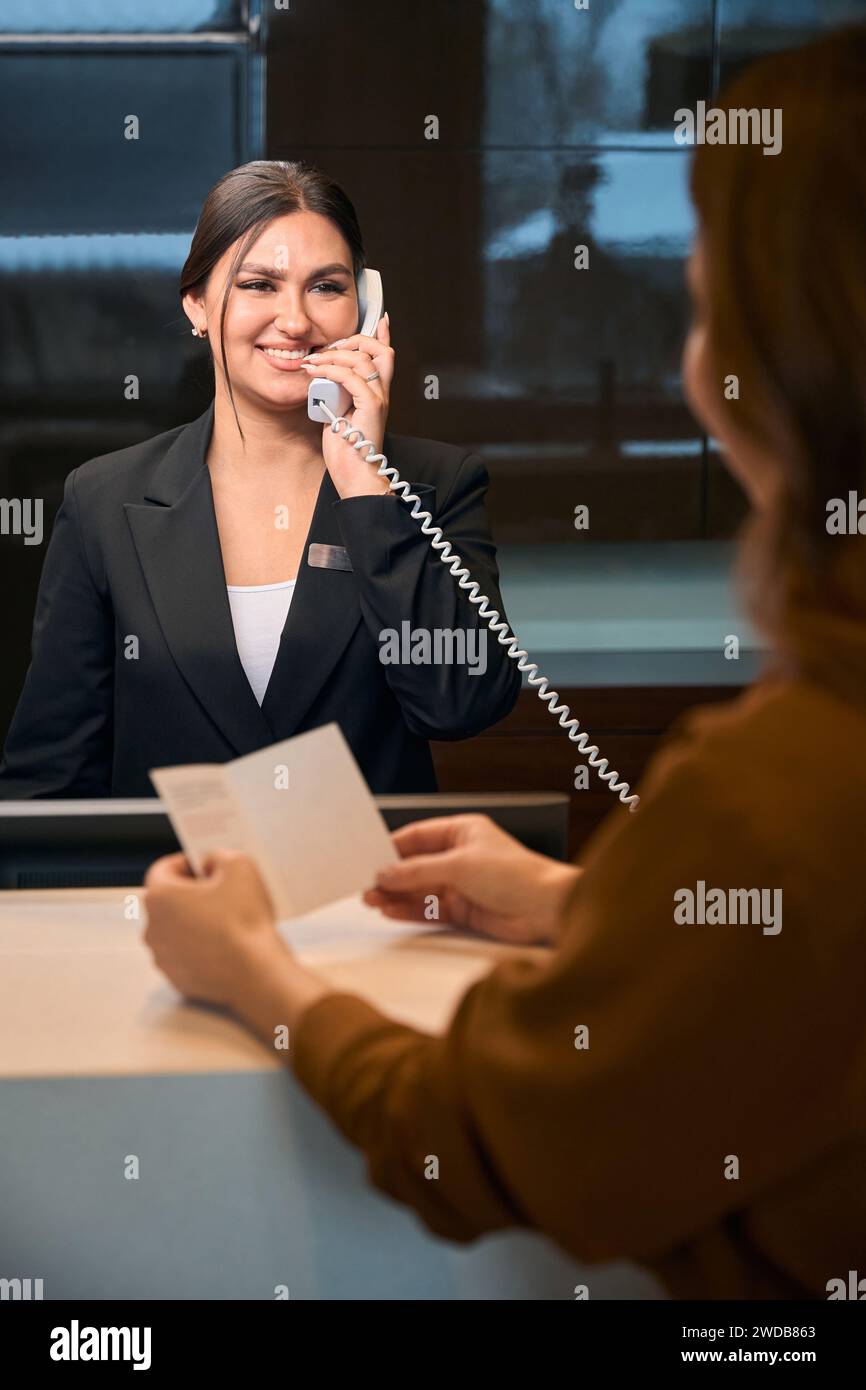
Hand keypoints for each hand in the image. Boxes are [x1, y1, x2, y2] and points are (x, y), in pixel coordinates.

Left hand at [143, 850, 287, 1007]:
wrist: (256, 973)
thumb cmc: (245, 921)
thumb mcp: (239, 866)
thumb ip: (218, 855)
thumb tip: (210, 863)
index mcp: (160, 897)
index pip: (163, 869)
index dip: (186, 862)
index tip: (205, 865)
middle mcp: (152, 928)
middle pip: (167, 900)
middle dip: (191, 893)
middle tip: (220, 891)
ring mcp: (163, 957)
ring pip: (174, 929)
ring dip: (194, 921)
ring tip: (226, 921)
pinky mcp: (176, 979)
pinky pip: (184, 954)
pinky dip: (199, 947)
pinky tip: (225, 945)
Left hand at [301, 312, 393, 499]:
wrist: (356, 476)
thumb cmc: (347, 452)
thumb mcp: (339, 416)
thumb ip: (337, 396)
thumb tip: (322, 381)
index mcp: (376, 394)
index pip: (385, 356)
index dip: (383, 335)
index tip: (381, 319)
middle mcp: (382, 394)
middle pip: (381, 350)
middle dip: (354, 340)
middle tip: (330, 348)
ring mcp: (378, 400)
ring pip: (363, 360)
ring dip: (333, 356)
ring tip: (313, 362)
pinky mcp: (371, 408)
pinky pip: (352, 378)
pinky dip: (331, 370)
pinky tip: (314, 372)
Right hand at [363, 814, 580, 946]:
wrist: (547, 909)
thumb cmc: (516, 875)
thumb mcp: (460, 865)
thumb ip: (419, 871)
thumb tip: (386, 872)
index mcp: (462, 831)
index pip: (418, 836)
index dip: (392, 847)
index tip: (368, 857)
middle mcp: (460, 856)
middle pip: (415, 865)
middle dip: (391, 875)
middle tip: (365, 884)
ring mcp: (461, 883)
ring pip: (419, 888)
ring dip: (396, 894)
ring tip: (372, 901)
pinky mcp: (463, 909)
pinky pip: (429, 908)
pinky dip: (410, 910)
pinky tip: (391, 911)